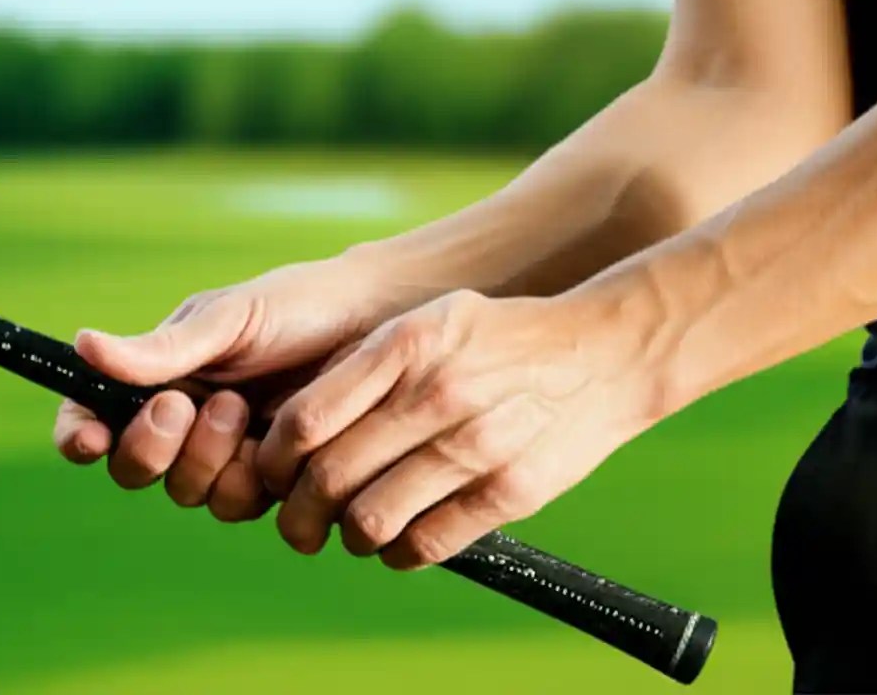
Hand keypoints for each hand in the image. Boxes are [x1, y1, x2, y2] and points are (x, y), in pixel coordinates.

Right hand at [52, 250, 431, 522]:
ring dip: (210, 459)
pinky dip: (258, 478)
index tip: (89, 439)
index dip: (81, 437)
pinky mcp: (278, 482)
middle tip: (181, 407)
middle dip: (153, 447)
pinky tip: (281, 440)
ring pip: (194, 495)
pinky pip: (248, 507)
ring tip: (243, 409)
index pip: (96, 419)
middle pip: (137, 471)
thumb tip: (82, 344)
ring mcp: (233, 458)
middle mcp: (188, 426)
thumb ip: (162, 348)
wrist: (376, 324)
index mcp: (161, 379)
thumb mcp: (229, 319)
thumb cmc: (297, 306)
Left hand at [256, 287, 661, 568]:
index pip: (305, 421)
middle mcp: (435, 394)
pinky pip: (427, 545)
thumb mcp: (429, 322)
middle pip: (328, 479)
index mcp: (405, 346)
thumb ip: (363, 366)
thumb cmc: (498, 342)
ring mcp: (475, 446)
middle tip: (303, 521)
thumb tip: (290, 427)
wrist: (603, 353)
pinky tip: (402, 539)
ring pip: (371, 521)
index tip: (275, 475)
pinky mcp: (510, 491)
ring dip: (350, 538)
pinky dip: (399, 554)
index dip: (273, 462)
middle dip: (300, 514)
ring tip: (356, 530)